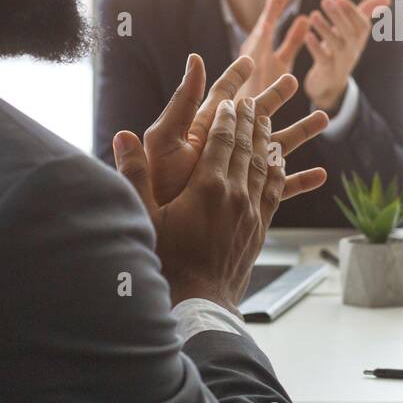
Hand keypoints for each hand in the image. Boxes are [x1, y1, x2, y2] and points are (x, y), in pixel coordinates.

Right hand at [113, 65, 329, 309]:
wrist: (199, 301)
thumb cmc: (166, 260)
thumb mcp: (144, 216)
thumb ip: (135, 174)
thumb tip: (123, 136)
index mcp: (208, 187)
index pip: (222, 141)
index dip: (228, 118)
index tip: (232, 100)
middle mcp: (236, 195)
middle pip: (247, 148)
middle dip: (250, 122)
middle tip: (254, 101)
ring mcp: (251, 212)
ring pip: (264, 166)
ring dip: (267, 141)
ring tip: (268, 122)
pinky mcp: (260, 228)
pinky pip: (274, 190)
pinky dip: (277, 170)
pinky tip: (279, 162)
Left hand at [134, 53, 328, 206]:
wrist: (168, 245)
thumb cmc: (162, 190)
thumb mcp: (167, 139)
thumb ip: (183, 102)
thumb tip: (195, 59)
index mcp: (201, 134)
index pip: (221, 98)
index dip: (235, 77)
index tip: (249, 59)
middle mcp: (222, 153)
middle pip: (254, 119)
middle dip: (274, 99)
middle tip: (293, 81)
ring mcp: (237, 177)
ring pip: (274, 149)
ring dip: (300, 134)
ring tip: (325, 118)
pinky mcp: (247, 202)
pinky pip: (279, 189)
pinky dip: (300, 182)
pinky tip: (321, 176)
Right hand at [239, 0, 308, 99]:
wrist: (248, 117)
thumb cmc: (263, 85)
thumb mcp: (283, 59)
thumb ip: (293, 39)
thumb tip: (305, 17)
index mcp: (260, 46)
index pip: (268, 24)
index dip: (275, 8)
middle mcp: (252, 52)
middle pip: (262, 28)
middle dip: (271, 9)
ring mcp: (248, 63)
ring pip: (257, 39)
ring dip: (265, 20)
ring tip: (274, 1)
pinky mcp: (249, 76)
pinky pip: (255, 58)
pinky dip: (259, 43)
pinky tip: (266, 28)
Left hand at [302, 0, 391, 110]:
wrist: (330, 83)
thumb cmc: (342, 49)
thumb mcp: (355, 31)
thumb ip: (368, 12)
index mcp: (359, 39)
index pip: (362, 25)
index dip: (353, 12)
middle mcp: (353, 50)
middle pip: (349, 33)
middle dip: (338, 16)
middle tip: (326, 0)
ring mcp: (341, 62)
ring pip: (335, 45)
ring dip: (324, 29)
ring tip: (313, 15)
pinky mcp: (327, 72)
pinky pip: (323, 59)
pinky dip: (315, 47)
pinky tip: (307, 36)